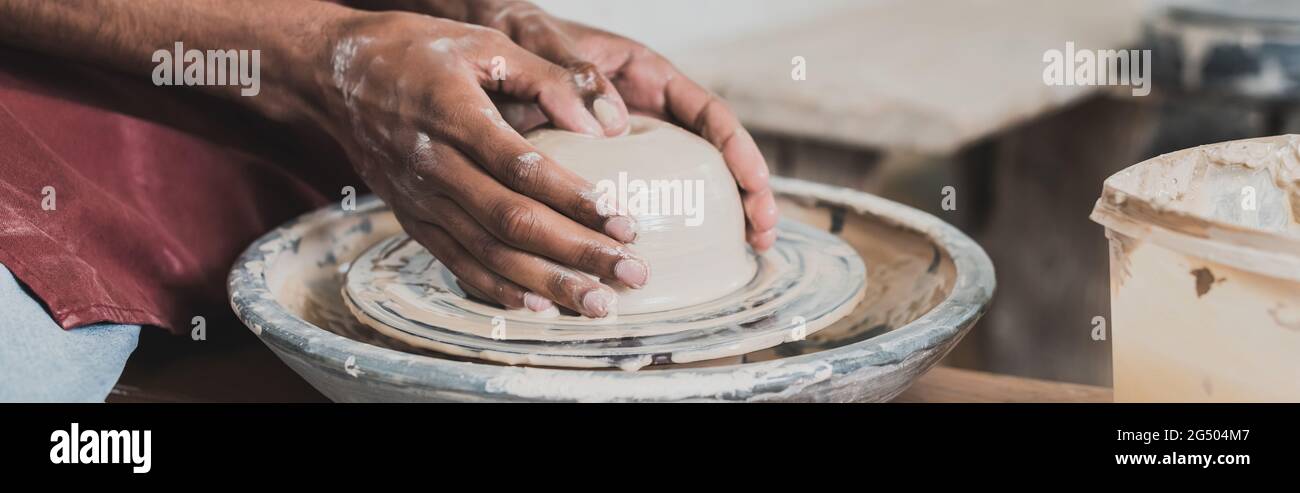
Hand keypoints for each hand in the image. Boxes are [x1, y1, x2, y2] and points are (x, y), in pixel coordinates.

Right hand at [316, 12, 649, 316]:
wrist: (335, 74)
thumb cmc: (416, 51)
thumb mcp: (483, 42)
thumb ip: (548, 78)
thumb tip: (603, 122)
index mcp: (454, 117)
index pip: (524, 169)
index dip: (576, 200)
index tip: (625, 222)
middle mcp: (435, 166)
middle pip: (513, 222)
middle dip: (578, 254)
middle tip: (632, 273)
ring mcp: (420, 200)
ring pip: (489, 253)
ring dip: (547, 283)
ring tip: (599, 303)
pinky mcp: (412, 220)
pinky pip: (458, 263)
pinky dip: (498, 290)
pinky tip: (539, 308)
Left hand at [450, 0, 780, 250]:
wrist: (479, 55)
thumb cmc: (516, 37)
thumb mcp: (541, 42)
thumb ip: (571, 73)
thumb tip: (610, 124)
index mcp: (647, 76)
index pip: (710, 115)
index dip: (740, 151)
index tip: (757, 187)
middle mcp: (647, 111)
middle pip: (714, 154)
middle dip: (747, 193)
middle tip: (762, 235)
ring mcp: (629, 145)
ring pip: (687, 182)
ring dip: (718, 217)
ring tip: (744, 252)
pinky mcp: (604, 172)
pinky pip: (643, 199)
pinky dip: (664, 228)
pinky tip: (669, 262)